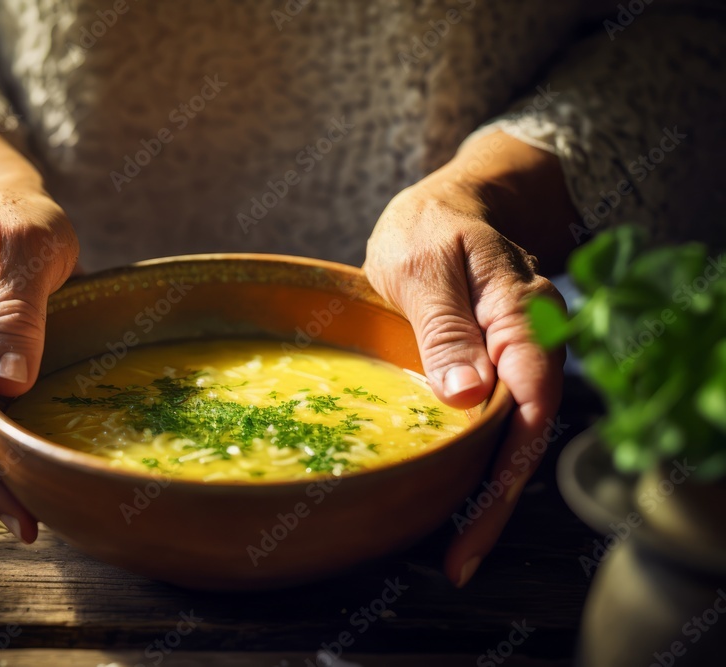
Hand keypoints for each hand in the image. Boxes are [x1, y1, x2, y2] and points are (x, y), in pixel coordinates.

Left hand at [363, 131, 574, 586]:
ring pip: (512, 434)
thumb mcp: (422, 267)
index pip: (530, 405)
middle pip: (525, 434)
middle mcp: (532, 343)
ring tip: (453, 544)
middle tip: (457, 559)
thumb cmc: (429, 226)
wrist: (448, 204)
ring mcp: (517, 356)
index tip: (474, 523)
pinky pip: (494, 419)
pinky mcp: (495, 365)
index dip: (506, 471)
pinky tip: (450, 490)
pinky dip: (475, 458)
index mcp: (523, 316)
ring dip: (485, 488)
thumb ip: (444, 327)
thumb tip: (466, 397)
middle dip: (495, 500)